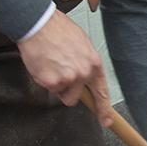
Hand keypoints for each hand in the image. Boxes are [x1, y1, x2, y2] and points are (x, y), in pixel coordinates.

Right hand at [17, 9, 113, 126]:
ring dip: (55, 84)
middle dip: (67, 90)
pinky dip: (43, 78)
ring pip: (60, 93)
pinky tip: (44, 64)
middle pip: (75, 97)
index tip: (106, 121)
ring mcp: (68, 78)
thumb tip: (85, 76)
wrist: (39, 24)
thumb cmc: (59, 31)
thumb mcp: (82, 44)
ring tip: (51, 64)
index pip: (102, 92)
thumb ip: (86, 63)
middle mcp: (84, 73)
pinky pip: (47, 88)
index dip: (104, 109)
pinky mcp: (51, 81)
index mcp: (94, 63)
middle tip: (59, 73)